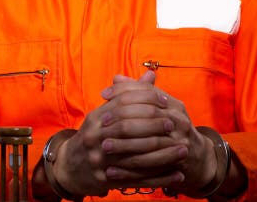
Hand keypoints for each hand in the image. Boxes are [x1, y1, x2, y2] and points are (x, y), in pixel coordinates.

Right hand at [51, 71, 217, 196]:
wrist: (72, 167)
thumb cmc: (95, 136)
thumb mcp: (106, 114)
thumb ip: (128, 96)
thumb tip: (150, 75)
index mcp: (96, 118)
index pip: (122, 102)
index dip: (145, 99)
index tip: (164, 102)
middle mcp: (95, 136)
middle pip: (128, 127)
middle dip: (154, 125)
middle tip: (173, 124)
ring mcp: (100, 160)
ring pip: (136, 156)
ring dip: (163, 154)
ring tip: (184, 150)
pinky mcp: (107, 180)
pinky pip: (139, 180)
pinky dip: (160, 178)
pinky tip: (178, 175)